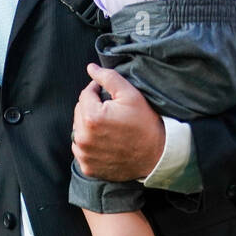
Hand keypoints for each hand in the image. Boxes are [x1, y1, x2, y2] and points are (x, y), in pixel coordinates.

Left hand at [71, 63, 165, 181]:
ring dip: (88, 126)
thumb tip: (90, 68)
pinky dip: (90, 144)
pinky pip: (81, 149)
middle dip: (92, 109)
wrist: (157, 155)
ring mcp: (84, 154)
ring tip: (109, 128)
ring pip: (78, 131)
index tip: (111, 98)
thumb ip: (108, 78)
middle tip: (113, 113)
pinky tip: (105, 142)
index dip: (98, 92)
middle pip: (79, 113)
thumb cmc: (145, 123)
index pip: (85, 94)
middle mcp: (82, 138)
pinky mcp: (87, 167)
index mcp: (91, 117)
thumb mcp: (131, 95)